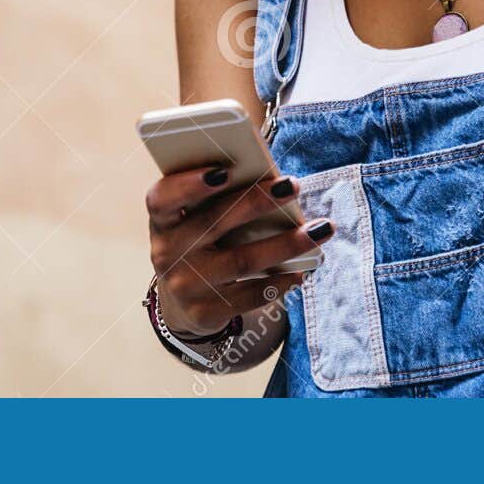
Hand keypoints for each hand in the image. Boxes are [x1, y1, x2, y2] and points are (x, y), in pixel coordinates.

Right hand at [145, 165, 330, 337]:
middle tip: (293, 185)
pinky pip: (250, 296)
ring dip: (287, 243)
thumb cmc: (201, 237)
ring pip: (242, 261)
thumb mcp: (197, 215)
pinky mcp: (205, 313)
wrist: (184, 297)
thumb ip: (220, 194)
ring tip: (321, 228)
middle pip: (214, 222)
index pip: (162, 198)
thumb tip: (271, 175)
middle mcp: (167, 252)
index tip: (224, 171)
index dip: (189, 184)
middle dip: (257, 201)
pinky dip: (281, 280)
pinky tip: (303, 268)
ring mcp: (185, 285)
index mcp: (162, 219)